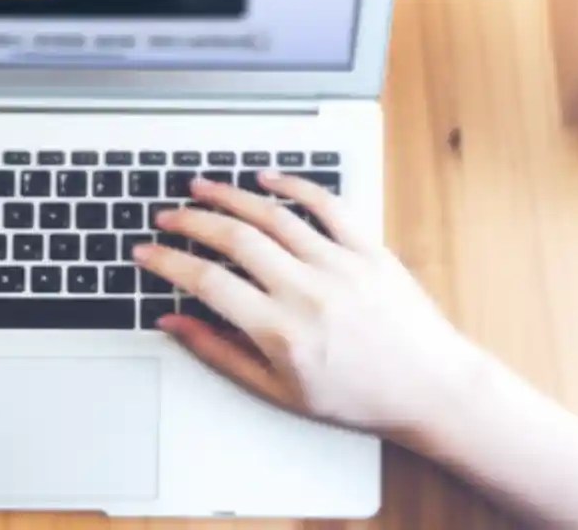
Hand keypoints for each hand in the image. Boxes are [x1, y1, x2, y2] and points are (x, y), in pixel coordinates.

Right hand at [135, 172, 483, 438]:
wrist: (430, 387)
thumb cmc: (358, 396)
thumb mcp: (278, 390)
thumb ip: (220, 353)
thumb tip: (174, 324)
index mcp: (281, 331)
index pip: (207, 282)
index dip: (168, 262)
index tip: (147, 252)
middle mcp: (308, 291)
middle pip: (234, 239)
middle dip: (191, 220)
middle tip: (167, 215)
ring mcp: (341, 265)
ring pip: (274, 215)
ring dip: (231, 195)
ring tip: (203, 187)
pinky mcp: (369, 249)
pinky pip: (327, 205)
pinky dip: (294, 186)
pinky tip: (267, 180)